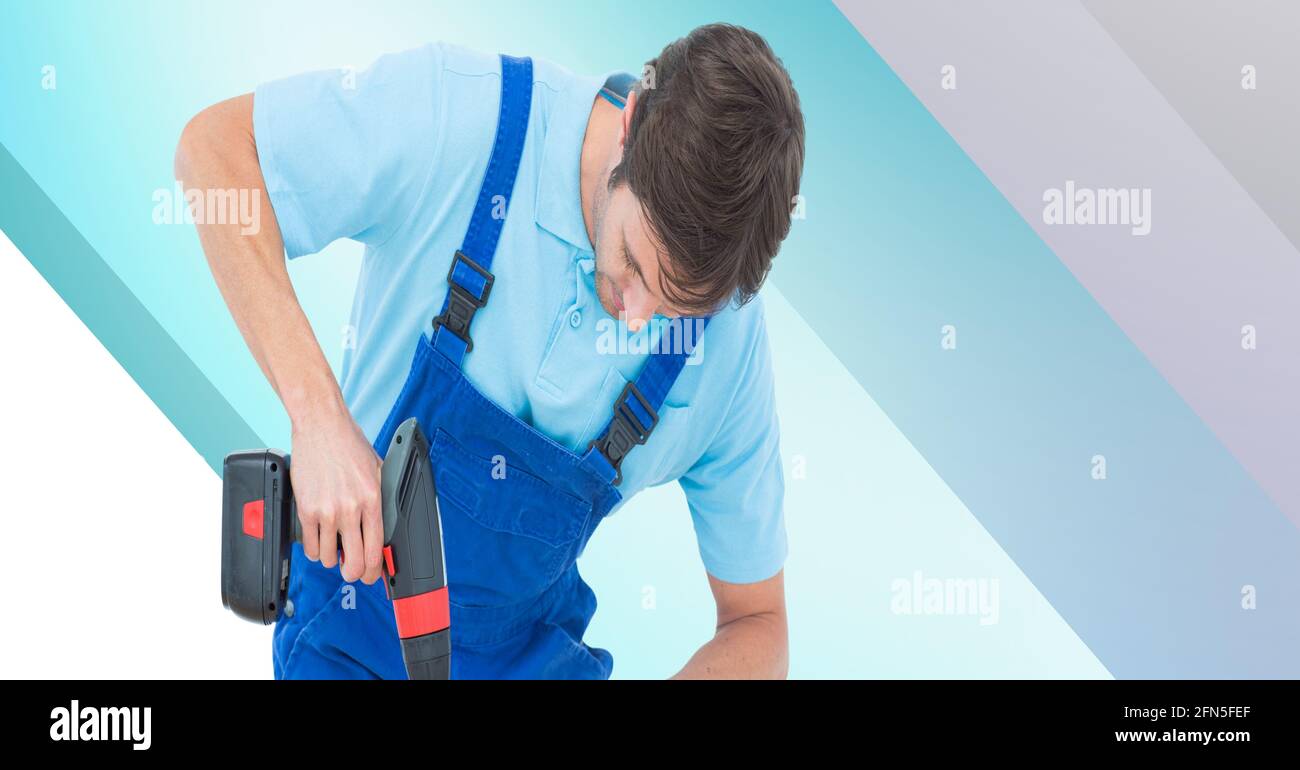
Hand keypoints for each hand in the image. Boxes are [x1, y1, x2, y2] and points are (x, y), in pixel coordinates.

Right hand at [289, 404, 383, 584]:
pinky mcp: (306, 509)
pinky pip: (309, 546)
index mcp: (372, 500)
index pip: (376, 550)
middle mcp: (351, 508)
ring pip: (328, 558)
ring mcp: (327, 511)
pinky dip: (314, 549)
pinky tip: (319, 539)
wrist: (322, 426)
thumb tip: (384, 527)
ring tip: (334, 547)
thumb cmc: (349, 445)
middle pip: (354, 563)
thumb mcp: (378, 470)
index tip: (372, 575)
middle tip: (351, 570)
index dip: (374, 571)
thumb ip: (381, 499)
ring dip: (331, 558)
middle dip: (354, 573)